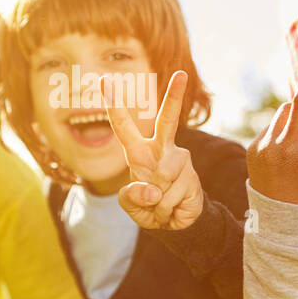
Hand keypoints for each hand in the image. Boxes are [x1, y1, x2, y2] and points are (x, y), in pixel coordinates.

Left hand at [103, 70, 204, 229]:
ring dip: (159, 198)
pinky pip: (173, 192)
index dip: (114, 105)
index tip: (105, 82)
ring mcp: (179, 160)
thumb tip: (151, 189)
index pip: (124, 127)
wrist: (174, 224)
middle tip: (181, 74)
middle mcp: (161, 150)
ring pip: (165, 175)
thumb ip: (132, 197)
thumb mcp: (131, 205)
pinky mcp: (192, 175)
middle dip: (175, 96)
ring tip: (161, 204)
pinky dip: (168, 206)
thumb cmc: (149, 207)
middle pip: (168, 119)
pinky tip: (173, 206)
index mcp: (139, 153)